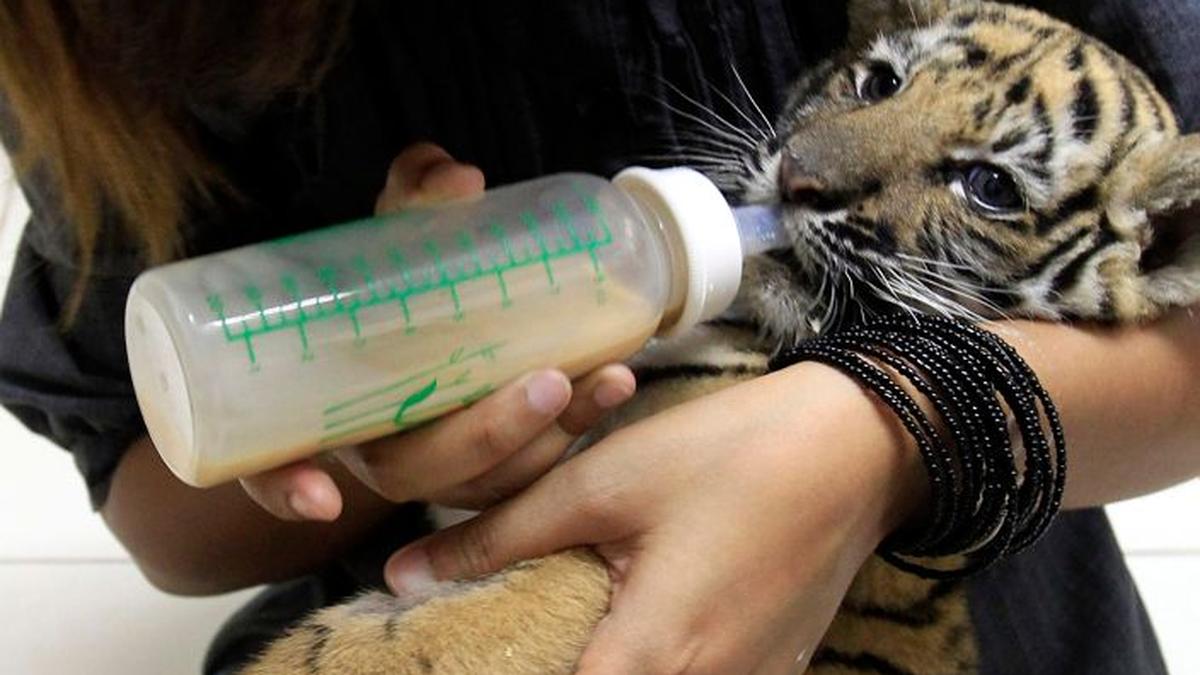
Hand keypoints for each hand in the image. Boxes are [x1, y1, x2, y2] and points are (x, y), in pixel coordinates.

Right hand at [241, 143, 635, 519]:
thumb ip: (412, 199)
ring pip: (481, 485)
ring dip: (547, 442)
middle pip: (411, 475)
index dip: (285, 488)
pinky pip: (528, 471)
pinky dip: (576, 432)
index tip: (320, 499)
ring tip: (607, 380)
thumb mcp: (391, 228)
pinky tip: (612, 385)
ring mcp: (432, 460)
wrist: (426, 299)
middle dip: (485, 439)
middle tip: (548, 383)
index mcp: (315, 400)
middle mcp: (369, 443)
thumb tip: (459, 180)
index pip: (267, 465)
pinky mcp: (490, 458)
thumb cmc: (392, 271)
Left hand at [382, 362, 928, 673]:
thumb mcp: (605, 483)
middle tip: (503, 627)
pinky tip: (632, 615)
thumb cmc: (733, 453)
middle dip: (541, 664)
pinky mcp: (771, 671)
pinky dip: (653, 660)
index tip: (459, 652)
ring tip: (561, 614)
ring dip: (597, 660)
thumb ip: (500, 536)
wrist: (860, 445)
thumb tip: (407, 573)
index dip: (495, 674)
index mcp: (655, 655)